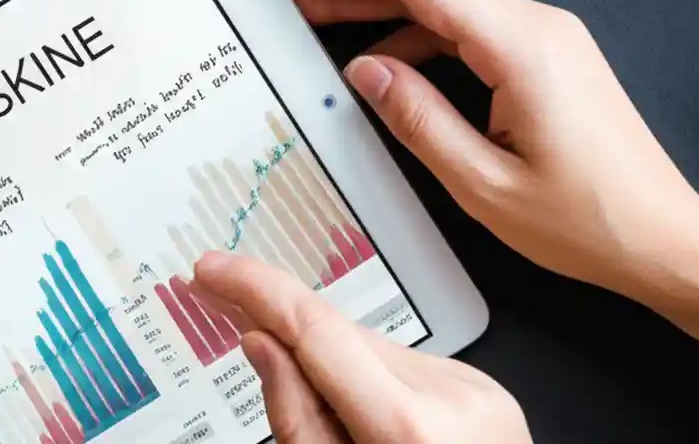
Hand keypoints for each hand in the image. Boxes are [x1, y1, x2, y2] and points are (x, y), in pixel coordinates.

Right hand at [195, 251, 531, 442]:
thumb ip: (295, 417)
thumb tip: (262, 344)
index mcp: (409, 428)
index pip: (316, 328)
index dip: (255, 288)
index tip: (213, 270)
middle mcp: (451, 395)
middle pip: (339, 336)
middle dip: (278, 323)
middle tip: (216, 300)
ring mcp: (477, 390)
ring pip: (371, 350)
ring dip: (327, 361)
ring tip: (306, 398)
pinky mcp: (486, 391)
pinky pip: (406, 368)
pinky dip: (369, 379)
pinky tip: (354, 406)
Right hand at [284, 0, 698, 372]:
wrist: (663, 241)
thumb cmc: (587, 222)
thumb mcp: (482, 183)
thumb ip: (416, 119)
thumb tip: (365, 70)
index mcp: (522, 46)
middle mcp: (537, 27)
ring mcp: (545, 40)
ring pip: (445, 8)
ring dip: (384, 15)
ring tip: (324, 31)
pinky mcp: (545, 60)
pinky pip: (469, 33)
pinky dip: (419, 40)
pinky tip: (385, 64)